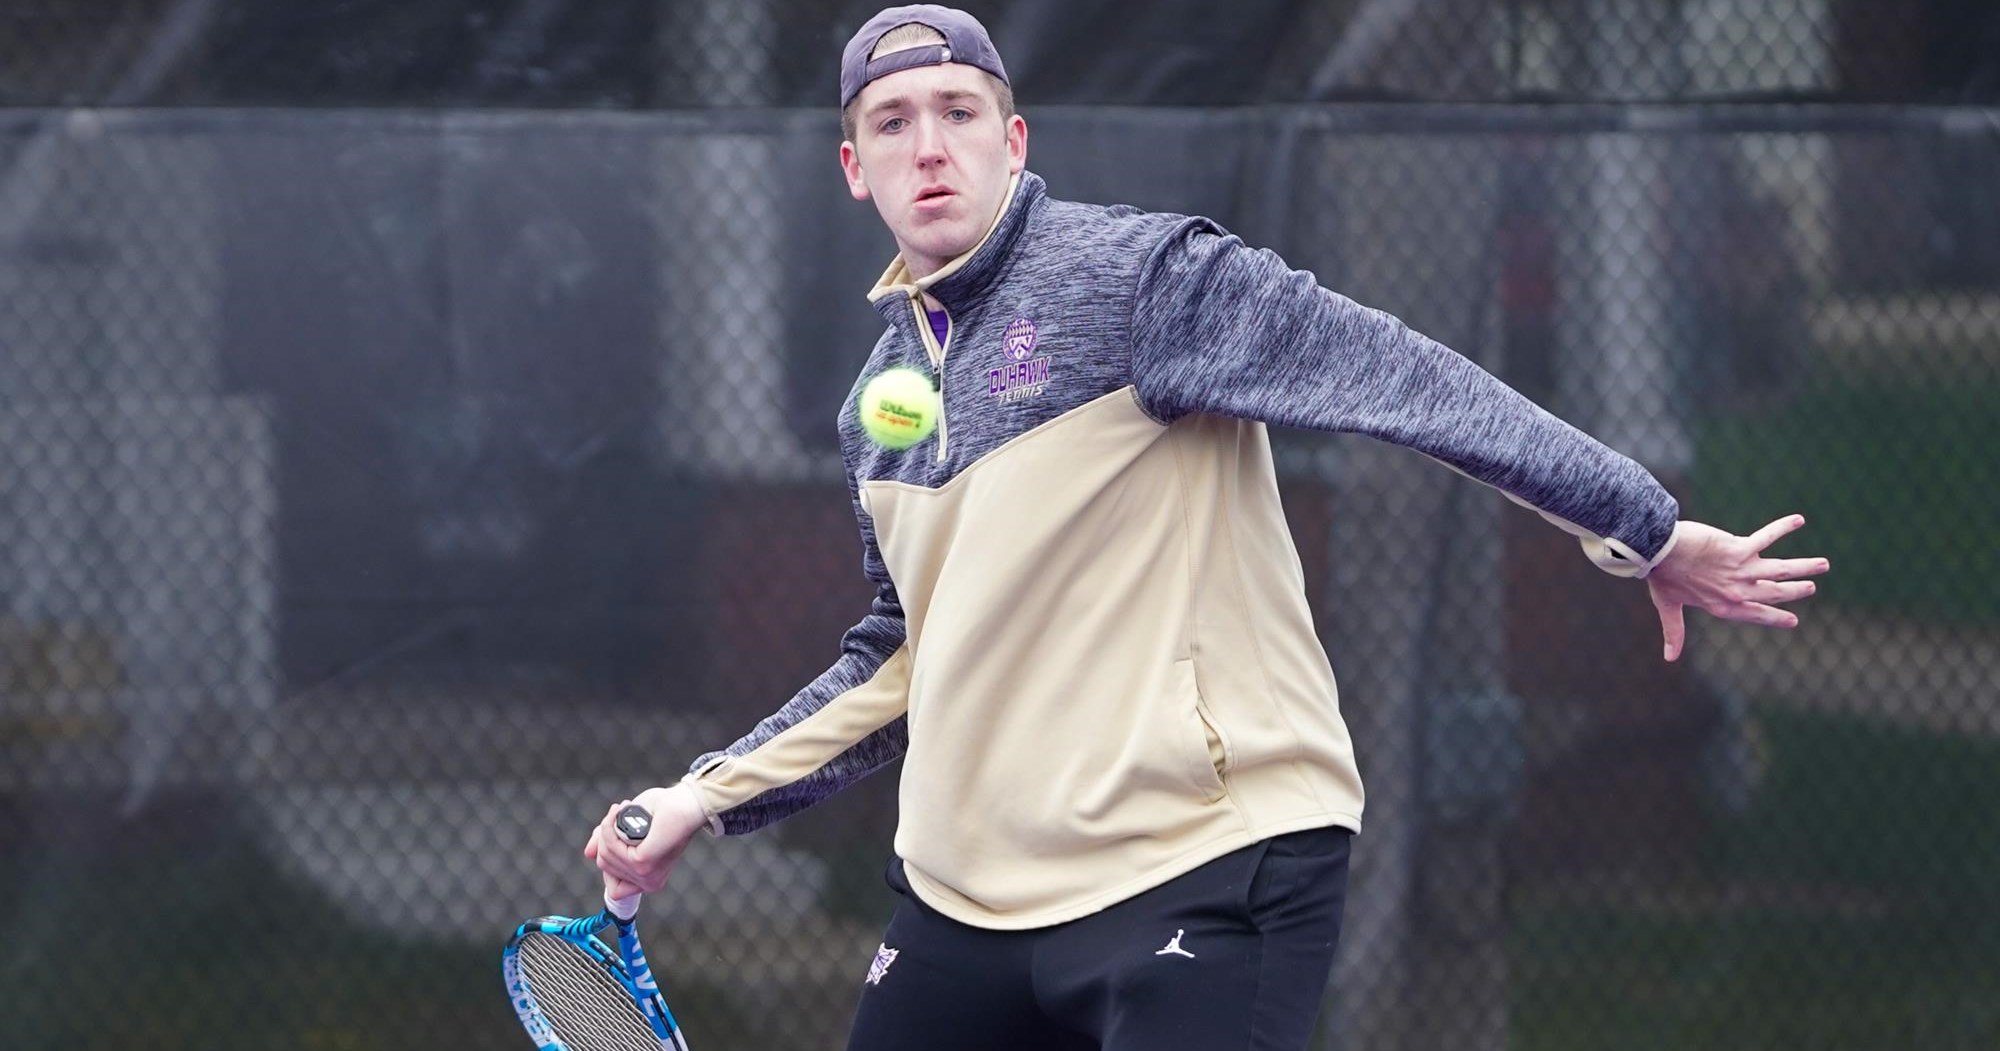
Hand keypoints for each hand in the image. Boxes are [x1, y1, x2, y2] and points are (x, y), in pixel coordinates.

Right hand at [583, 783, 709, 898]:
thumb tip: (588, 853)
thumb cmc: (662, 813)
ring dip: (607, 829)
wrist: (686, 802)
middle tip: (617, 813)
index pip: (614, 888)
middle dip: (605, 837)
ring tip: (622, 809)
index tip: (610, 831)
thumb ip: (608, 843)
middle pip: (604, 866)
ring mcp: (646, 875)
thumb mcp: (628, 828)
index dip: (606, 857)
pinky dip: (610, 828)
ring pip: (605, 856)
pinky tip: (619, 813)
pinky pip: (612, 848)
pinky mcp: (643, 863)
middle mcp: (648, 882)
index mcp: (647, 880)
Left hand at [1647, 514, 1828, 661]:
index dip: (1774, 618)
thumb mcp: (1668, 607)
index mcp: (1723, 606)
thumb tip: (1670, 658)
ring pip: (1781, 570)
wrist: (1658, 551)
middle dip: (1795, 591)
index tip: (1792, 621)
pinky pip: (1767, 537)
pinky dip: (1783, 527)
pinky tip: (1798, 519)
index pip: (1756, 615)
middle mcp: (1737, 591)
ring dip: (1804, 567)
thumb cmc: (1662, 576)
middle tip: (1811, 587)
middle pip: (1775, 592)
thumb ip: (1674, 631)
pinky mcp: (1739, 549)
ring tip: (1823, 564)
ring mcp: (1741, 571)